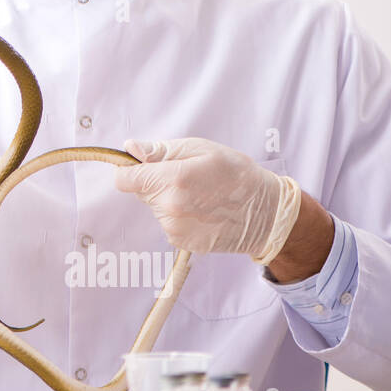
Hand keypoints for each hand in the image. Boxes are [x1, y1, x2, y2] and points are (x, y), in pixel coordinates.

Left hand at [113, 137, 301, 262]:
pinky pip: (168, 222)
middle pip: (140, 191)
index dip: (128, 169)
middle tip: (185, 176)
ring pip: (155, 207)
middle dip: (154, 181)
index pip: (124, 179)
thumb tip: (130, 148)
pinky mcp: (181, 242)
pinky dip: (178, 215)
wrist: (266, 213)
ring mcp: (175, 228)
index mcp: (173, 180)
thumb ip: (161, 150)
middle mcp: (170, 208)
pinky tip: (202, 210)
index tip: (140, 165)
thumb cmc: (236, 174)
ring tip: (199, 194)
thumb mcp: (200, 149)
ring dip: (167, 199)